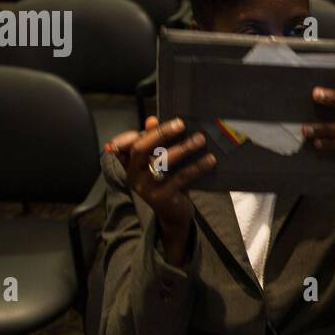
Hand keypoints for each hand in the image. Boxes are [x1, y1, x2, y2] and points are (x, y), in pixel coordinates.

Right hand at [106, 116, 215, 264]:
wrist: (173, 214)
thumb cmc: (167, 182)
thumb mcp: (160, 163)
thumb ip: (156, 143)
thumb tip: (151, 119)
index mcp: (129, 165)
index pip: (124, 146)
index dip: (132, 134)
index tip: (151, 121)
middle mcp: (133, 176)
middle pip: (140, 149)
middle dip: (161, 134)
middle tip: (181, 123)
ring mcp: (146, 188)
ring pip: (162, 162)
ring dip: (183, 148)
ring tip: (200, 139)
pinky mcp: (162, 198)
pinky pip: (181, 177)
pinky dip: (197, 167)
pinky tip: (210, 159)